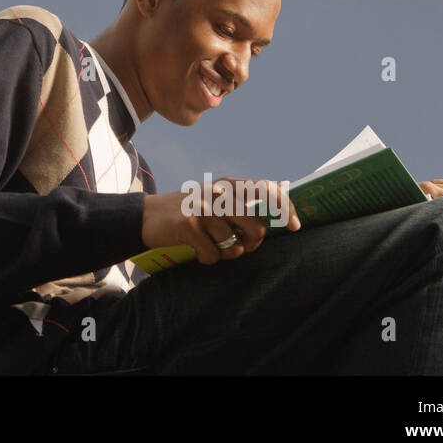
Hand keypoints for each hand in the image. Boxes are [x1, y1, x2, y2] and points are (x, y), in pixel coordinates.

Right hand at [141, 177, 299, 265]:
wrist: (147, 216)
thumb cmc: (190, 213)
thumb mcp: (217, 199)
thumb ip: (244, 201)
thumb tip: (282, 201)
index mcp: (228, 184)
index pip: (267, 189)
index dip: (285, 208)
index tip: (295, 227)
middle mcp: (218, 193)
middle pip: (256, 228)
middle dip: (252, 245)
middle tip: (239, 246)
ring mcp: (202, 208)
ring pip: (235, 246)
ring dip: (227, 253)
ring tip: (211, 245)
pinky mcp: (188, 226)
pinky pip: (213, 255)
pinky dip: (206, 258)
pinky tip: (195, 249)